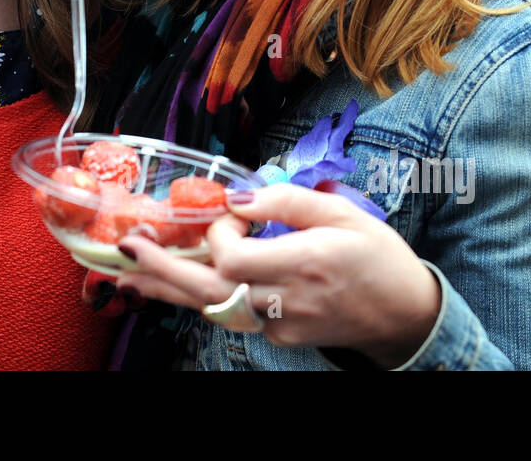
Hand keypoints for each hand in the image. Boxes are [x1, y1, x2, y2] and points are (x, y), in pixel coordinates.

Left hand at [115, 183, 439, 368]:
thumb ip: (287, 202)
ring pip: (211, 308)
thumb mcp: (342, 213)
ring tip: (126, 274)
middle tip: (126, 248)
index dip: (218, 232)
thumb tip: (237, 196)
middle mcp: (286, 300)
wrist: (404, 315)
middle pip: (208, 291)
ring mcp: (279, 324)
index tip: (229, 211)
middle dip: (161, 270)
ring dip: (167, 289)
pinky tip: (174, 283)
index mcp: (304, 263)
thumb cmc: (377, 256)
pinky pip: (231, 314)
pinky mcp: (278, 334)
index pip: (235, 258)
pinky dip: (200, 297)